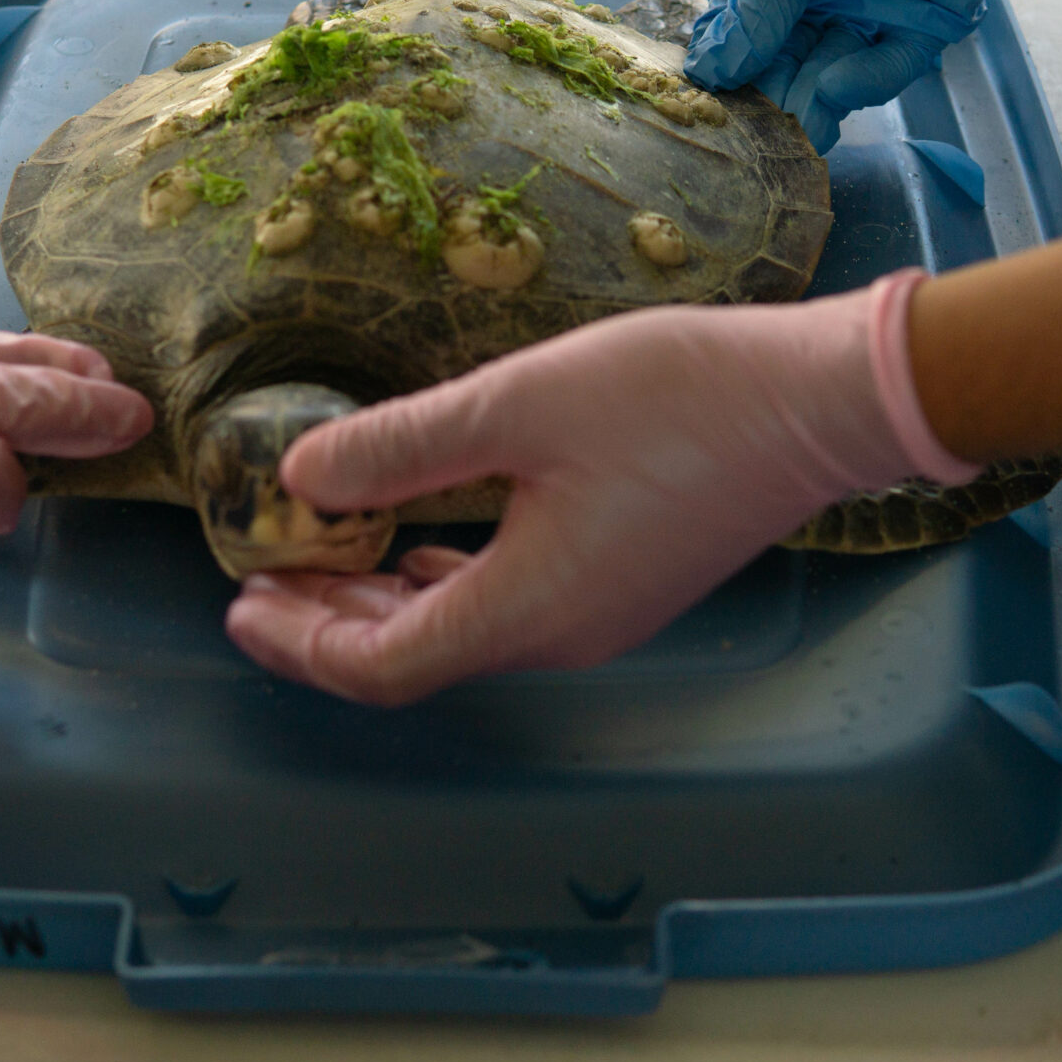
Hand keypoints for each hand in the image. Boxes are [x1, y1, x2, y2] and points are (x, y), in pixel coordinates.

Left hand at [224, 271, 975, 704]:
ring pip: (462, 635)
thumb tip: (301, 479)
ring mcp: (601, 616)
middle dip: (326, 630)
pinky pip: (509, 608)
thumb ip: (402, 445)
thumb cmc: (678, 395)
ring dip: (381, 609)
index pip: (382, 665)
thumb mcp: (518, 403)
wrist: (820, 403)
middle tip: (258, 584)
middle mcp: (560, 635)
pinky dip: (444, 586)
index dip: (300, 644)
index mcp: (527, 608)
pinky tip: (421, 542)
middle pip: (415, 662)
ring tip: (320, 562)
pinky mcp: (627, 584)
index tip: (241, 598)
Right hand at [684, 0, 1061, 150]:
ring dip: (813, 101)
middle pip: (786, 64)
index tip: (712, 106)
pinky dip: (864, 82)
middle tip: (758, 135)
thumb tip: (713, 72)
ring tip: (796, 127)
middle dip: (773, 97)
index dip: (728, 68)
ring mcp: (872, 9)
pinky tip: (838, 85)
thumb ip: (758, 7)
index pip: (741, 33)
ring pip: (833, 75)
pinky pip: (889, 67)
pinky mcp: (926, 20)